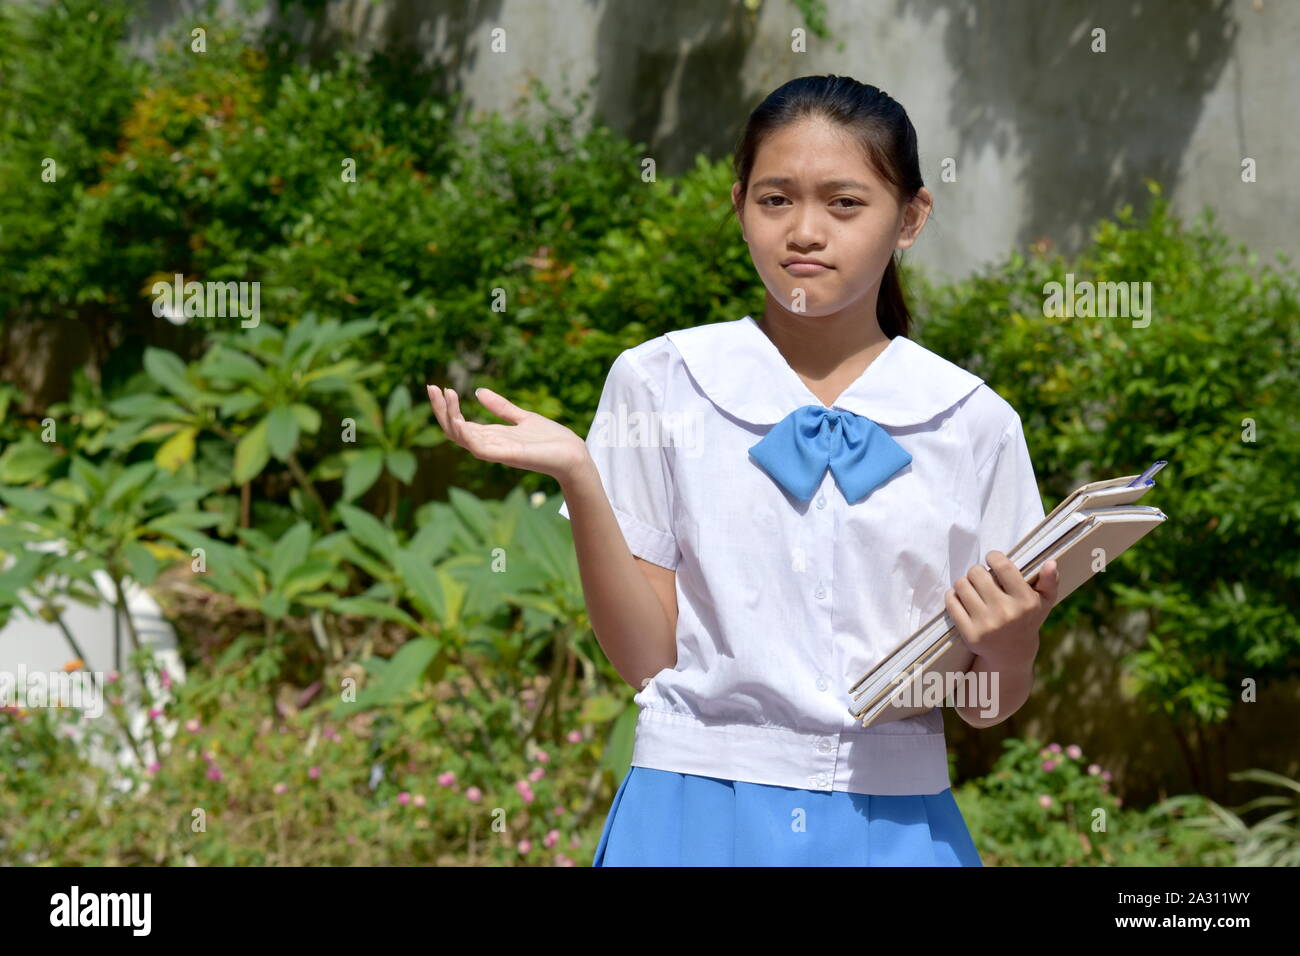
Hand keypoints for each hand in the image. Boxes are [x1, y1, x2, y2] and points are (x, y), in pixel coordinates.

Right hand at [426, 384, 588, 482]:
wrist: (573, 455)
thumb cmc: (551, 440)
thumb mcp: (523, 417)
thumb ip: (502, 407)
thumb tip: (479, 392)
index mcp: (492, 436)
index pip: (459, 423)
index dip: (446, 407)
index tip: (438, 386)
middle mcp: (489, 444)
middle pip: (454, 430)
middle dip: (440, 409)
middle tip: (431, 387)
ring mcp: (496, 451)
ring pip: (461, 438)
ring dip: (449, 418)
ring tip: (445, 395)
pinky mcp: (506, 456)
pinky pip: (477, 448)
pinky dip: (465, 434)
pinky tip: (458, 418)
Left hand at [944, 552, 1058, 671]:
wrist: (1012, 654)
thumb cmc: (1027, 619)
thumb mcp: (1044, 602)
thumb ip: (1050, 581)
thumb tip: (1051, 563)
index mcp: (1026, 602)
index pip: (1002, 566)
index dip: (993, 557)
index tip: (992, 559)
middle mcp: (1006, 613)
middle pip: (976, 573)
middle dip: (977, 571)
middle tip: (981, 577)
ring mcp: (986, 624)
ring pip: (961, 585)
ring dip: (964, 583)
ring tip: (972, 588)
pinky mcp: (970, 634)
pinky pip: (951, 602)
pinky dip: (953, 595)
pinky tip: (961, 597)